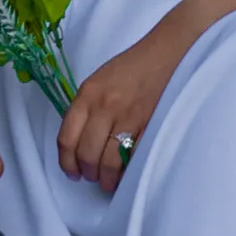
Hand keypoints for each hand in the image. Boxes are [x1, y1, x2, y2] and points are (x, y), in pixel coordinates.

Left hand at [59, 25, 187, 193]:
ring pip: (108, 161)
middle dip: (88, 173)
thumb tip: (80, 142)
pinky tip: (126, 172)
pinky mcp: (149, 126)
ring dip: (106, 178)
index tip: (72, 172)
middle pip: (86, 154)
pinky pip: (132, 157)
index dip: (67, 162)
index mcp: (87, 95)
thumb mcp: (100, 81)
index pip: (67, 138)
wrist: (168, 54)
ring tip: (109, 181)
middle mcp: (104, 107)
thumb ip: (87, 108)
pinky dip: (127, 171)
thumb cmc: (134, 67)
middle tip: (92, 177)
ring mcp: (127, 118)